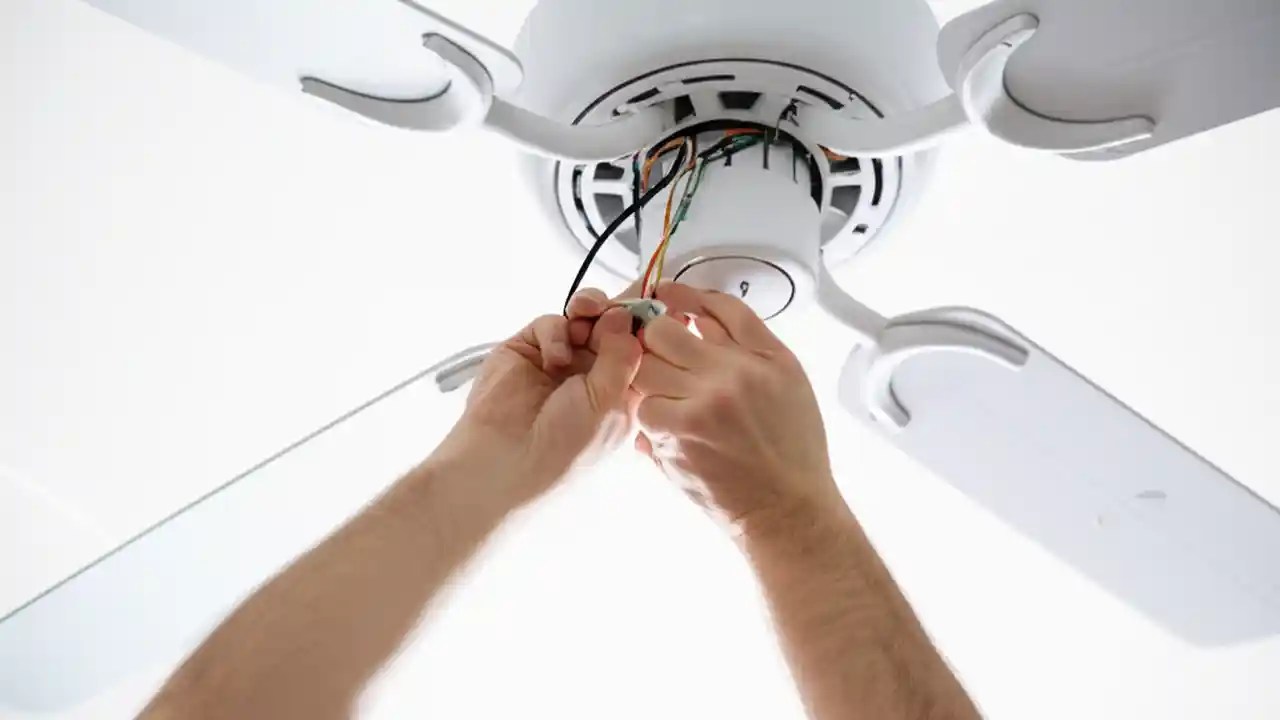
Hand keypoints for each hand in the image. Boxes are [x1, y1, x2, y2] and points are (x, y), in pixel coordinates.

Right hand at [447, 287, 642, 503]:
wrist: (507, 459)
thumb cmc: (567, 446)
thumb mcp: (610, 404)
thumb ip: (622, 355)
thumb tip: (624, 315)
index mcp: (621, 393)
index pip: (642, 350)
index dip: (649, 326)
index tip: (660, 304)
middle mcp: (593, 374)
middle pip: (613, 327)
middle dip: (617, 312)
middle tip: (616, 307)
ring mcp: (562, 361)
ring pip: (584, 319)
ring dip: (589, 311)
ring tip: (586, 315)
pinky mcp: (530, 349)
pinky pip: (551, 324)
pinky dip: (556, 334)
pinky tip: (554, 360)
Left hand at [632, 283, 842, 535]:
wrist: (788, 510)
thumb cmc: (792, 449)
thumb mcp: (789, 382)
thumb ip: (749, 344)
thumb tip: (700, 318)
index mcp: (764, 358)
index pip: (714, 307)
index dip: (681, 296)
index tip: (666, 296)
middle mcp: (732, 376)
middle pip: (665, 332)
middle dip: (654, 338)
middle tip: (658, 352)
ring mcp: (701, 407)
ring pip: (645, 369)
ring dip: (647, 378)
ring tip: (665, 393)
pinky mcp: (678, 439)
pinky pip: (643, 410)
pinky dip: (649, 416)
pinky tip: (668, 426)